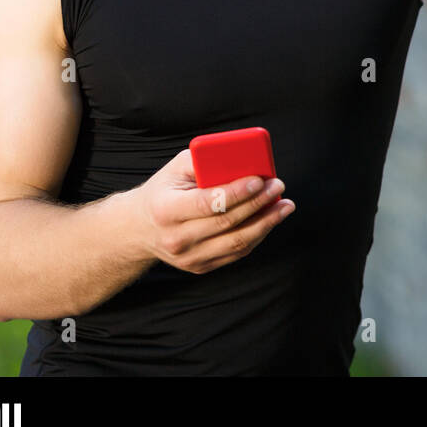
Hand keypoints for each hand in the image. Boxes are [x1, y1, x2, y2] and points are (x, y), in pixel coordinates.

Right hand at [128, 148, 294, 273]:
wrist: (141, 228)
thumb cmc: (164, 190)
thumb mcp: (175, 169)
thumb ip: (205, 160)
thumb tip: (243, 159)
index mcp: (166, 210)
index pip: (208, 203)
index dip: (236, 192)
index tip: (260, 180)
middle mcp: (175, 239)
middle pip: (227, 223)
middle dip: (259, 203)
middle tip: (278, 185)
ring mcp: (188, 258)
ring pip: (237, 242)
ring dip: (266, 222)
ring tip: (285, 205)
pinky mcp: (200, 267)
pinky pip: (236, 252)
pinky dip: (258, 235)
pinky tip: (271, 219)